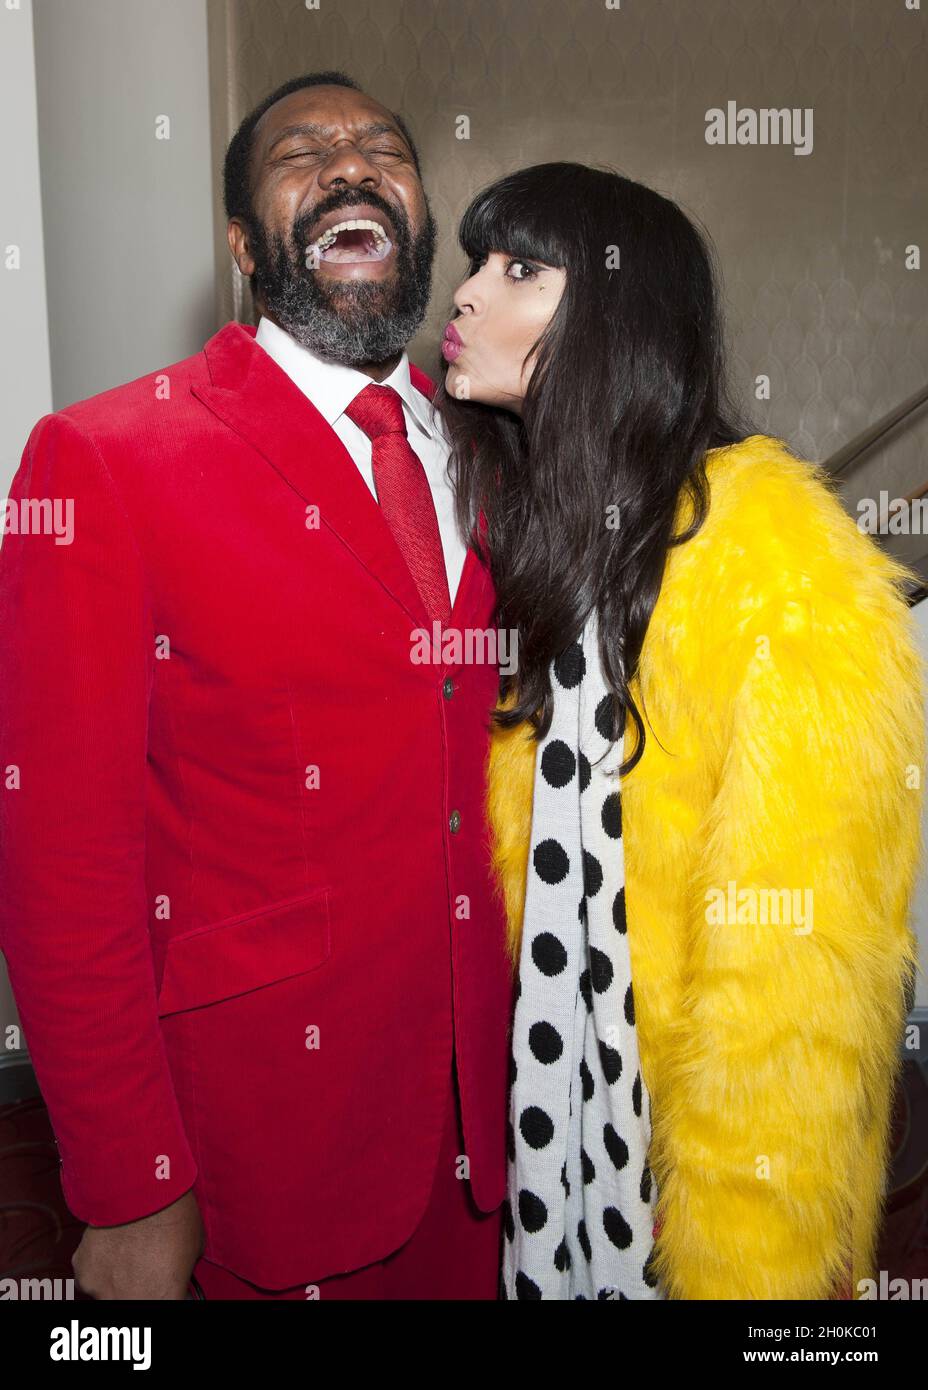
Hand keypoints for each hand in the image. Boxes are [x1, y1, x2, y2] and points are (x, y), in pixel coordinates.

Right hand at [72, 1187, 203, 1299]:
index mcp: (163, 1301)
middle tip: (146, 1272)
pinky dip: (99, 1268)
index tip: (168, 1286)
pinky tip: (110, 1248)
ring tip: (127, 1255)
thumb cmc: (173, 1214)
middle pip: (135, 1303)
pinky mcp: (83, 1274)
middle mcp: (129, 1303)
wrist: (141, 1186)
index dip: (169, 1294)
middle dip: (141, 1292)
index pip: (168, 1308)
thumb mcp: (194, 1249)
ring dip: (117, 1283)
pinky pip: (90, 1278)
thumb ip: (181, 1272)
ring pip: (108, 1295)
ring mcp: (102, 1291)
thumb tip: (176, 1274)